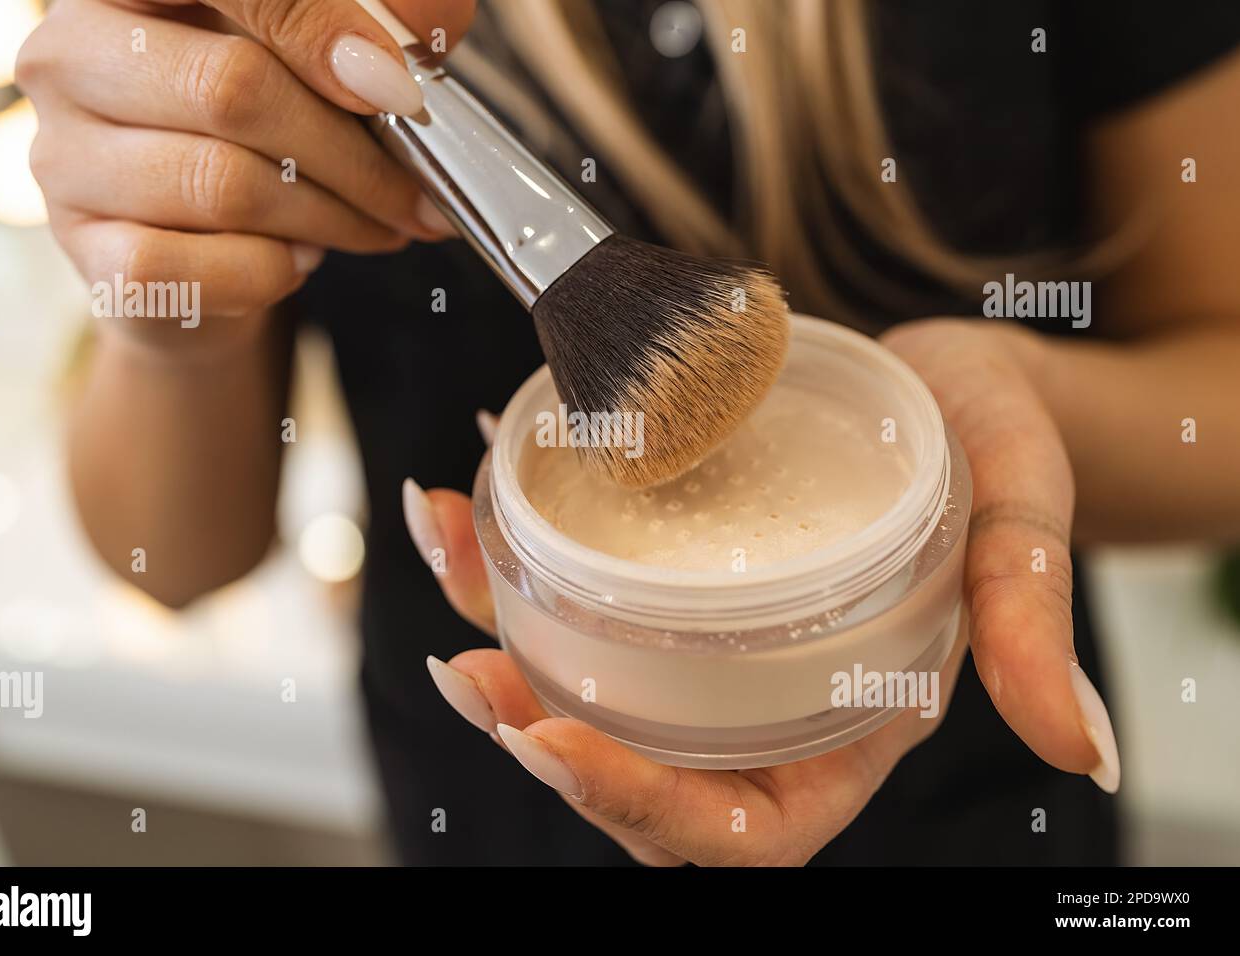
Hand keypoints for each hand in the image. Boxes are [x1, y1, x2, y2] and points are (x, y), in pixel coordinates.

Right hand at [17, 0, 473, 351]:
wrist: (201, 266)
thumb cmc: (265, 138)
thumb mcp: (319, 59)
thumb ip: (377, 18)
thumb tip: (439, 17)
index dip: (315, 25)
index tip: (398, 90)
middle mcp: (70, 55)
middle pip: (232, 90)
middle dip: (354, 155)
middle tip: (420, 195)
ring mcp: (65, 159)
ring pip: (225, 185)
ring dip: (333, 218)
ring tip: (378, 226)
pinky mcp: (90, 254)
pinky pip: (209, 267)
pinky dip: (276, 272)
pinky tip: (297, 258)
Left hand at [403, 319, 1119, 865]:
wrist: (949, 379)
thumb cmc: (995, 449)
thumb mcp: (1020, 521)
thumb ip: (1032, 624)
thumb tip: (1077, 748)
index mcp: (843, 728)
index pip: (738, 827)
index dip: (639, 808)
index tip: (552, 740)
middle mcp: (758, 702)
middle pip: (632, 772)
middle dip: (536, 738)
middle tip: (465, 668)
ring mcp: (705, 643)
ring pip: (584, 678)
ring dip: (497, 633)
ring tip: (442, 550)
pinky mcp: (668, 573)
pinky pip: (575, 589)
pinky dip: (509, 552)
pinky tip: (462, 489)